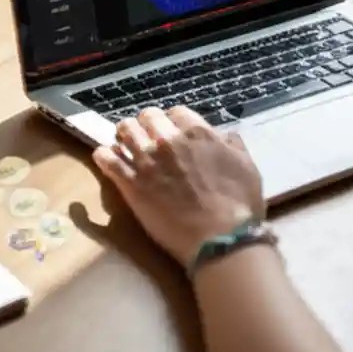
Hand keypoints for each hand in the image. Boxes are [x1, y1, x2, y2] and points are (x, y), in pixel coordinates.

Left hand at [92, 106, 264, 264]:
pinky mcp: (130, 183)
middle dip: (147, 124)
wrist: (220, 239)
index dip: (174, 121)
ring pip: (124, 131)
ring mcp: (146, 160)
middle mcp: (168, 140)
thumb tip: (224, 136)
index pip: (176, 112)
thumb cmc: (239, 205)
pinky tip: (106, 157)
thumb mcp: (247, 167)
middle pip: (147, 117)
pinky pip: (107, 159)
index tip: (173, 131)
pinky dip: (105, 155)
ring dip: (125, 135)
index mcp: (197, 133)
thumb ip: (232, 146)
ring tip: (125, 144)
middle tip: (148, 136)